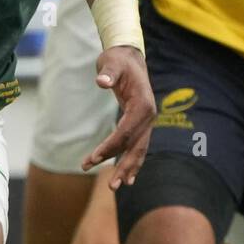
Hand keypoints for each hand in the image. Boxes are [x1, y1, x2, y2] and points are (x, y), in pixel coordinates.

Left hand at [82, 48, 155, 189]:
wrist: (129, 56)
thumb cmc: (118, 59)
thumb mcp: (111, 63)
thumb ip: (108, 72)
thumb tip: (101, 81)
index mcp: (143, 104)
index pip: (125, 131)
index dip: (111, 146)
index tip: (94, 158)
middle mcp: (148, 115)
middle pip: (136, 146)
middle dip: (123, 166)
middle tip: (111, 186)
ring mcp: (146, 121)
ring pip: (138, 150)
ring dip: (127, 169)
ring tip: (115, 186)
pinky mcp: (140, 123)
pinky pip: (136, 146)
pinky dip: (131, 162)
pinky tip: (127, 178)